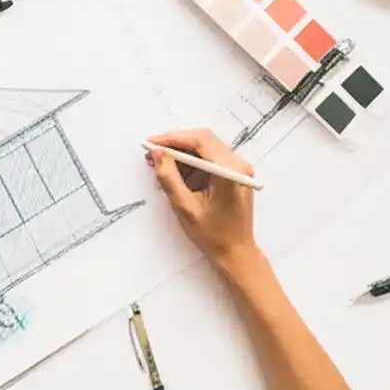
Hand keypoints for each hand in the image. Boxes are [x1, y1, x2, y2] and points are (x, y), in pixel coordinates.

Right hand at [147, 129, 259, 275]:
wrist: (236, 252)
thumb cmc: (214, 234)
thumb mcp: (185, 207)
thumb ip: (169, 177)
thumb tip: (158, 154)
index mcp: (229, 172)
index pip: (200, 141)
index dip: (172, 138)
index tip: (152, 143)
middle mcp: (238, 165)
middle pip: (203, 140)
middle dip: (175, 143)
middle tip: (153, 153)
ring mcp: (237, 169)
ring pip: (204, 147)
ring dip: (181, 153)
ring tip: (160, 164)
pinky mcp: (233, 174)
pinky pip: (209, 158)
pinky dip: (190, 161)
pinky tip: (176, 172)